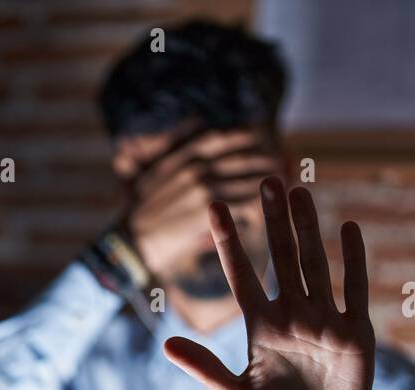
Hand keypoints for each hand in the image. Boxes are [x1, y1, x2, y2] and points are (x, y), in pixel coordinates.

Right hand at [122, 130, 279, 277]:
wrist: (131, 242)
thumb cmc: (139, 211)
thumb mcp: (149, 172)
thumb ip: (173, 149)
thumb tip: (195, 122)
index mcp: (180, 157)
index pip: (219, 137)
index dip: (242, 134)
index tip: (258, 134)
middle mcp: (194, 168)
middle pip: (240, 157)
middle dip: (263, 158)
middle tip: (280, 161)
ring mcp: (203, 190)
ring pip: (247, 180)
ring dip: (270, 182)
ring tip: (283, 184)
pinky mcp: (211, 214)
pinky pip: (245, 205)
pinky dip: (260, 206)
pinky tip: (269, 210)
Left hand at [163, 176, 384, 389]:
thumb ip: (205, 369)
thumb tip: (166, 344)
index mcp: (261, 325)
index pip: (241, 276)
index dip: (229, 243)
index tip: (215, 208)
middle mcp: (291, 313)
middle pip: (281, 257)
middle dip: (273, 221)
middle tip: (267, 181)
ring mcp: (323, 317)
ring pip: (315, 263)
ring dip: (308, 228)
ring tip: (300, 191)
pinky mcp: (354, 330)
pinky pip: (354, 288)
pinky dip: (353, 259)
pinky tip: (348, 228)